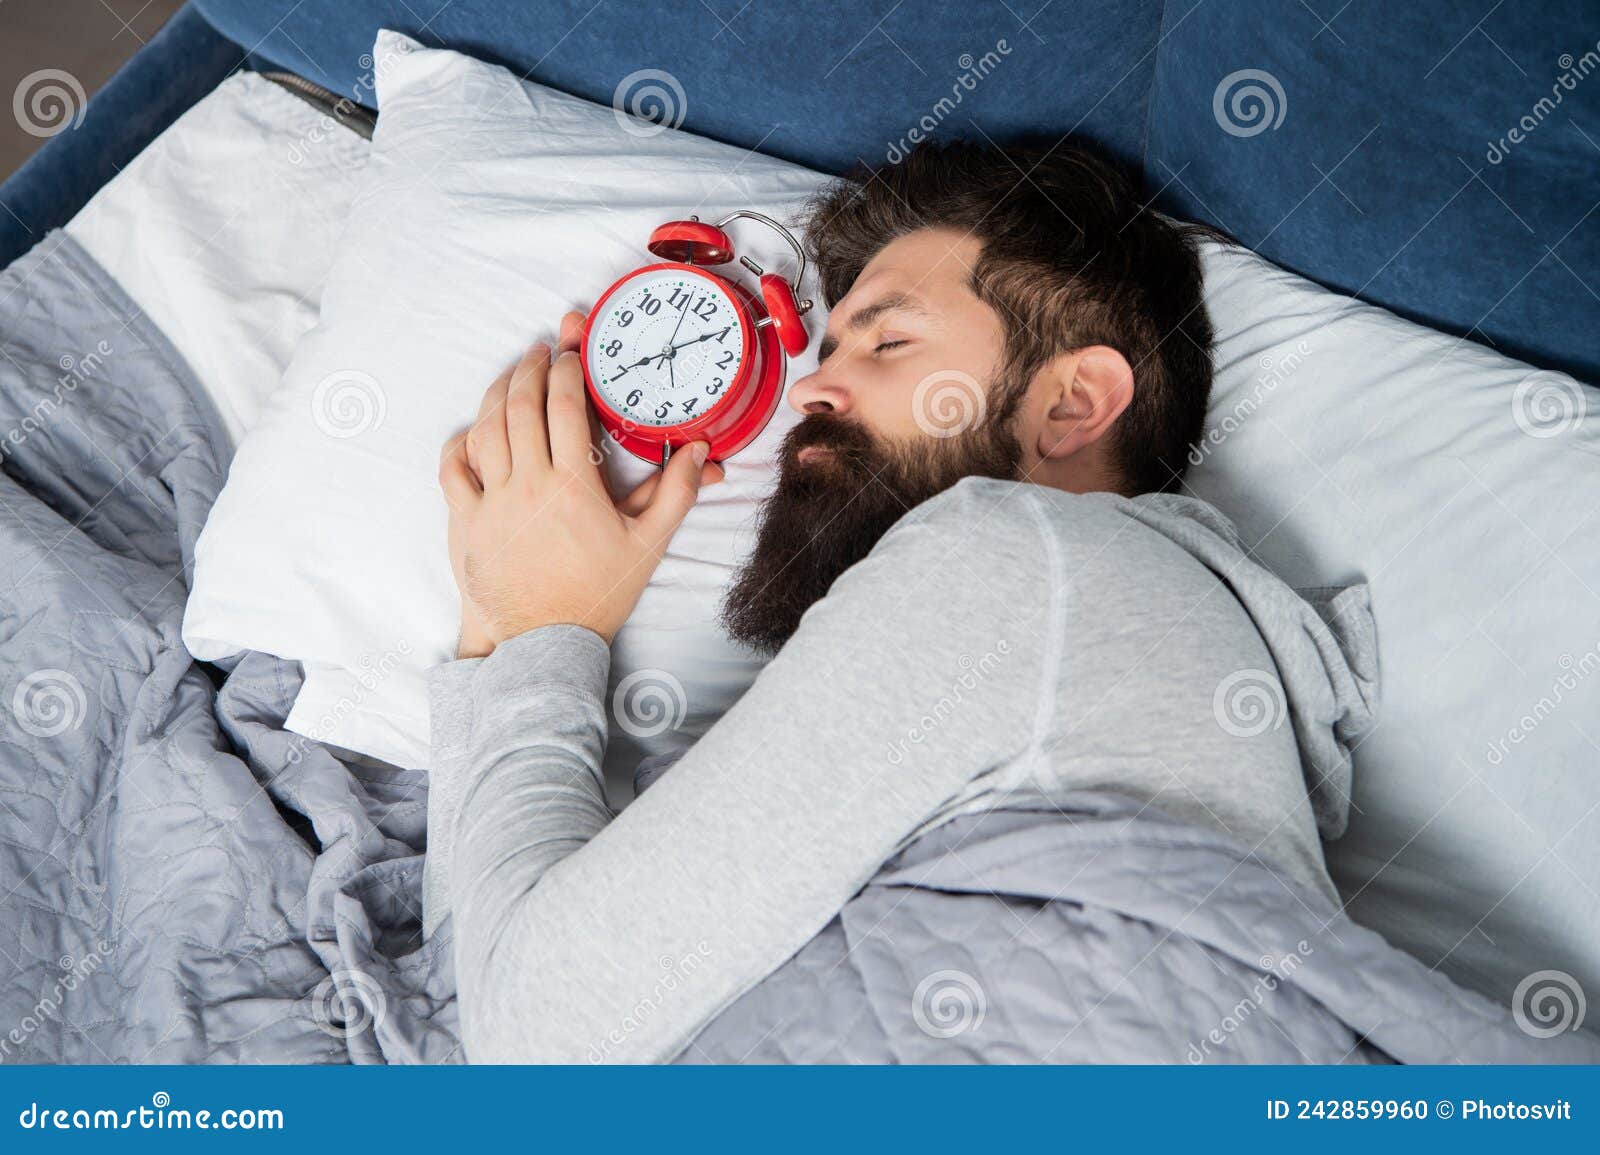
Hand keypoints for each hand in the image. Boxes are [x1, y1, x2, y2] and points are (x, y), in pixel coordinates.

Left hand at [438, 312, 722, 651]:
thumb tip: (700, 452)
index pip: (564, 406)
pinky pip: (453, 469)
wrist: (545, 643)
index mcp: (573, 486)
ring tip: (511, 376)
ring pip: (485, 429)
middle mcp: (527, 486)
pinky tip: (474, 429)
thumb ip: (676, 494)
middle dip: (530, 369)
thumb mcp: (647, 545)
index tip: (572, 353)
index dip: (567, 370)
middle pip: (520, 406)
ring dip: (496, 394)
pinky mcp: (465, 522)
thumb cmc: (597, 594)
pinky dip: (461, 441)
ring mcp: (491, 503)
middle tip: (540, 351)